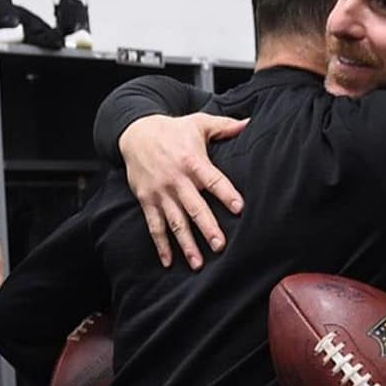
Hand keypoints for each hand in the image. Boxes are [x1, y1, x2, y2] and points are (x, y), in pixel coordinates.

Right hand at [119, 113, 247, 269]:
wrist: (135, 133)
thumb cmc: (172, 129)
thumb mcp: (198, 123)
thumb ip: (225, 126)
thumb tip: (249, 123)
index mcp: (193, 161)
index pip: (213, 179)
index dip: (226, 193)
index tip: (239, 208)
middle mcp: (176, 180)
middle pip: (194, 206)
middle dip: (207, 227)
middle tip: (220, 246)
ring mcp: (161, 193)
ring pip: (175, 222)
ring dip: (186, 243)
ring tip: (198, 263)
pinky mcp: (147, 201)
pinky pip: (154, 226)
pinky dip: (161, 245)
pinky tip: (168, 261)